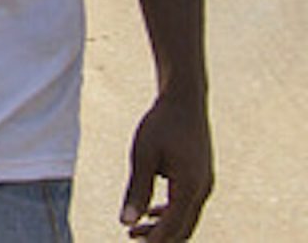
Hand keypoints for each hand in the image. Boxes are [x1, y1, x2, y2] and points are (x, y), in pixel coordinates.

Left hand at [121, 93, 211, 238]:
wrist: (184, 101)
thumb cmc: (161, 124)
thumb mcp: (143, 155)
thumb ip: (137, 190)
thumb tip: (125, 221)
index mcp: (190, 187)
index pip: (173, 226)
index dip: (154, 239)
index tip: (132, 240)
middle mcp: (202, 190)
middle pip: (183, 228)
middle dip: (158, 237)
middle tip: (130, 236)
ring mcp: (204, 185)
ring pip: (186, 218)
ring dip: (163, 227)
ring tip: (134, 229)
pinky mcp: (200, 178)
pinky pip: (187, 205)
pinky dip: (170, 213)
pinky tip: (150, 211)